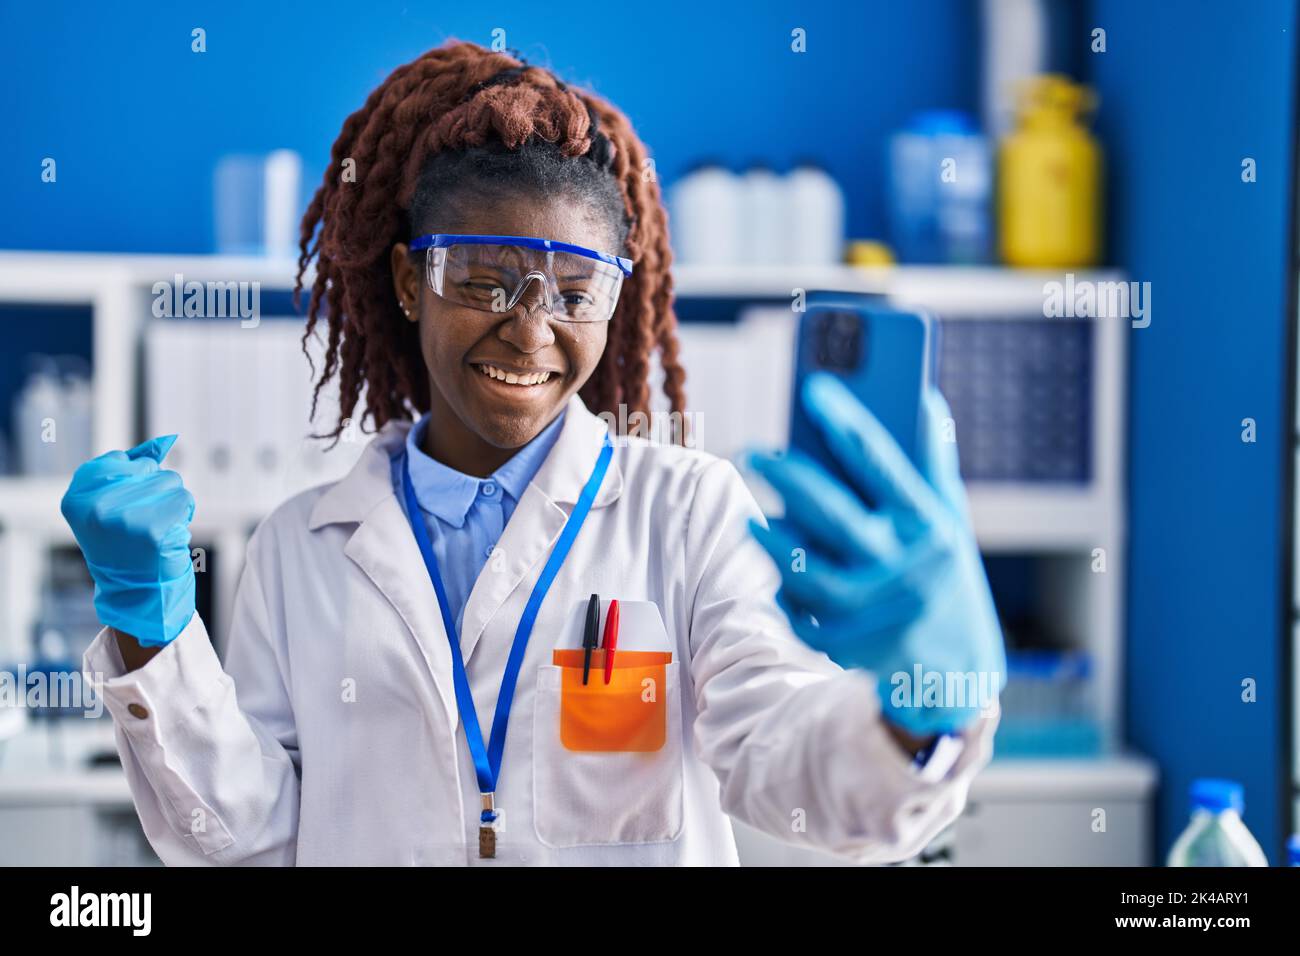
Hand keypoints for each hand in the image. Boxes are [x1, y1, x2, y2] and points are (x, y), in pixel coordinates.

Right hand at [60, 435, 196, 647]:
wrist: (137, 594)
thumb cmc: (126, 546)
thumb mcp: (112, 505)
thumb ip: (134, 469)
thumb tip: (166, 440)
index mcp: (75, 500)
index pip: (114, 460)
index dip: (132, 477)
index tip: (126, 504)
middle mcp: (94, 508)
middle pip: (149, 470)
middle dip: (156, 492)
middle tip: (143, 523)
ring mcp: (123, 519)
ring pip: (171, 482)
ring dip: (173, 503)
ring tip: (157, 528)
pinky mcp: (153, 530)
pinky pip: (184, 500)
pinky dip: (183, 515)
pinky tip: (169, 535)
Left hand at [746, 373, 1005, 735]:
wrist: (959, 676)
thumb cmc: (949, 581)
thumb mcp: (953, 522)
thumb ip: (934, 462)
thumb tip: (924, 396)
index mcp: (928, 527)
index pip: (881, 462)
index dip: (845, 421)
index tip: (813, 386)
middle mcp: (902, 566)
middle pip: (830, 511)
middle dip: (785, 476)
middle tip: (751, 451)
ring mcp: (873, 610)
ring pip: (804, 566)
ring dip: (771, 540)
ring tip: (753, 519)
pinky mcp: (849, 644)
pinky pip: (800, 610)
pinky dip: (784, 590)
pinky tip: (778, 573)